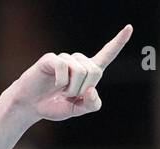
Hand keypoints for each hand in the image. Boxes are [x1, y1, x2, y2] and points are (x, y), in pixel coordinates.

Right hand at [11, 24, 131, 122]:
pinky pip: (64, 68)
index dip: (118, 43)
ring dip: (72, 88)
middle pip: (95, 71)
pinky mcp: (52, 59)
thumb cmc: (53, 105)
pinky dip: (61, 82)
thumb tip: (92, 90)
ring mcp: (65, 59)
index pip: (106, 55)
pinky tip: (55, 85)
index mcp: (87, 73)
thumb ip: (91, 104)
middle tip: (70, 96)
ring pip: (80, 71)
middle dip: (84, 89)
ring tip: (61, 92)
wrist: (30, 105)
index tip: (129, 28)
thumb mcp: (76, 110)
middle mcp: (78, 62)